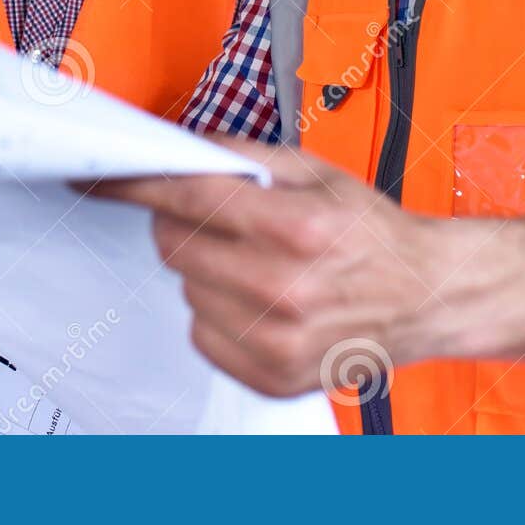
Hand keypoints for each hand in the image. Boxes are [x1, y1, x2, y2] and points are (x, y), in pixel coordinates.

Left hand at [91, 137, 474, 398]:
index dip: (135, 184)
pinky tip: (261, 300)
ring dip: (206, 270)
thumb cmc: (372, 233)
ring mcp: (275, 340)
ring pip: (186, 288)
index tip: (98, 177)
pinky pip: (200, 332)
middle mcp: (284, 289)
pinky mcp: (270, 375)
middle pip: (176, 245)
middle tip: (227, 221)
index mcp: (297, 228)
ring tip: (260, 264)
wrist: (425, 296)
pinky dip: (218, 311)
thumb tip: (181, 148)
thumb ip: (244, 157)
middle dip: (186, 224)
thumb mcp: (317, 172)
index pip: (188, 199)